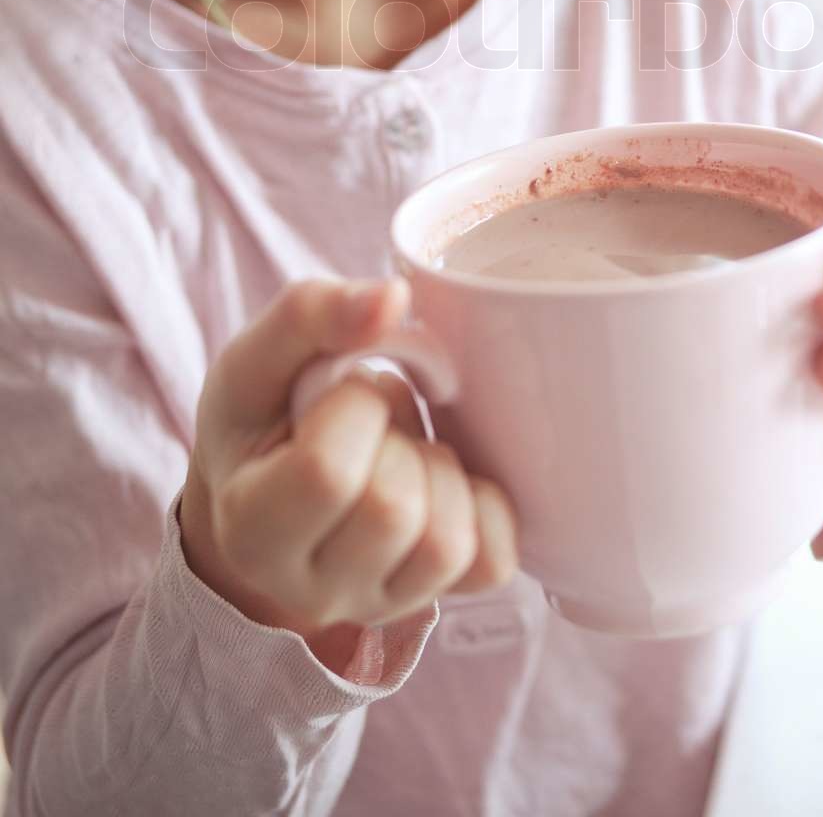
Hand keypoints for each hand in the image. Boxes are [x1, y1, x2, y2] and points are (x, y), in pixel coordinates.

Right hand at [179, 277, 518, 663]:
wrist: (271, 480)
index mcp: (250, 528)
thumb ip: (312, 314)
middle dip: (397, 434)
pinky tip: (441, 478)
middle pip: (394, 511)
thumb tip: (394, 297)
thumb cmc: (266, 412)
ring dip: (438, 469)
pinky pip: (494, 563)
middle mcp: (313, 588)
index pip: (324, 474)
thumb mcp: (261, 354)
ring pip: (448, 543)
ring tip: (403, 447)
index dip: (352, 408)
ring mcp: (379, 602)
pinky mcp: (436, 595)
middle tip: (372, 418)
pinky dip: (482, 505)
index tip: (339, 389)